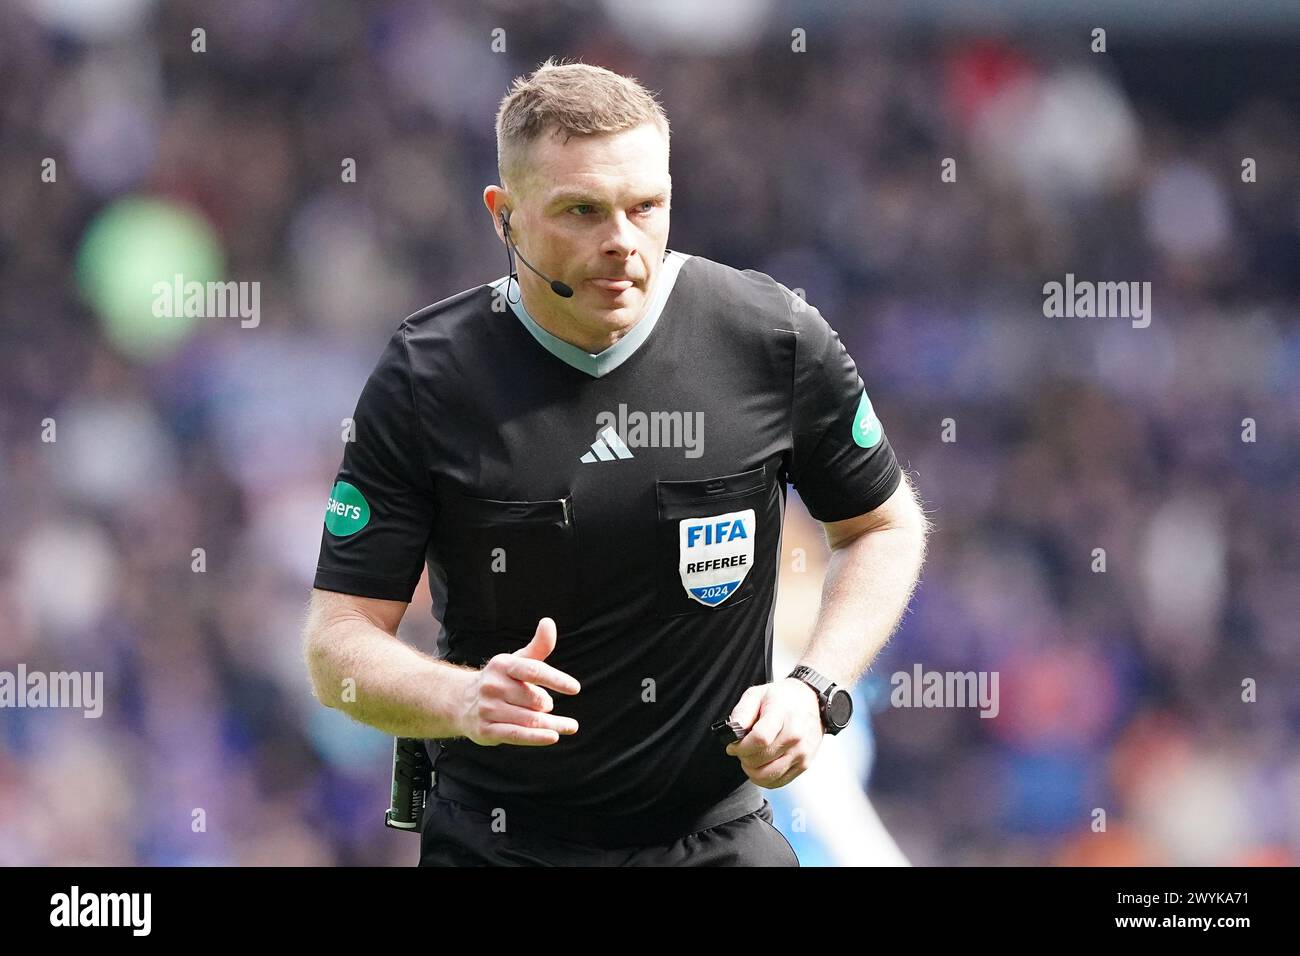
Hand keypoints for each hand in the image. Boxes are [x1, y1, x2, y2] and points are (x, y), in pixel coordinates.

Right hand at [456, 617, 580, 746]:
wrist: (461, 703)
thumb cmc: (501, 679)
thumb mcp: (517, 661)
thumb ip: (538, 646)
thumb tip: (548, 622)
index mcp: (502, 665)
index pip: (533, 670)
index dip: (555, 679)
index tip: (575, 688)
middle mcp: (493, 686)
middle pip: (534, 700)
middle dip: (547, 704)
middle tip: (547, 704)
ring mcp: (488, 709)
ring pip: (530, 719)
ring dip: (553, 724)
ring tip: (569, 725)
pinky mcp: (486, 730)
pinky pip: (517, 735)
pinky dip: (537, 737)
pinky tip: (554, 736)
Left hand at [724, 678, 824, 787]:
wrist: (811, 701)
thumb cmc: (784, 698)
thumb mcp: (757, 694)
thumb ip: (742, 712)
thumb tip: (732, 731)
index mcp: (782, 716)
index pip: (759, 740)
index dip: (741, 747)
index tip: (733, 746)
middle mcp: (795, 737)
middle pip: (760, 760)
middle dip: (743, 757)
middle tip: (742, 749)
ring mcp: (801, 753)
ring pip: (767, 776)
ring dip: (752, 770)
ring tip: (750, 758)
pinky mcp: (804, 765)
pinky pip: (778, 782)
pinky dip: (764, 778)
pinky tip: (761, 766)